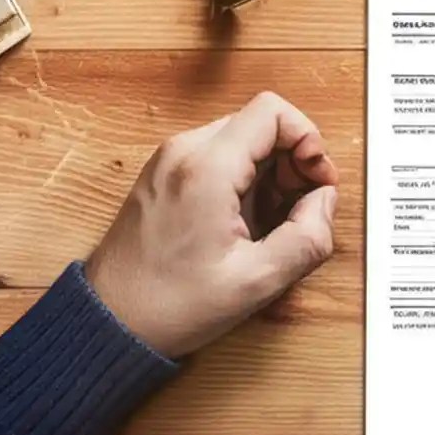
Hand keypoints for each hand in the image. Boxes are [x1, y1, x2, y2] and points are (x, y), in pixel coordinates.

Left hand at [85, 92, 339, 357]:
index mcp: (206, 168)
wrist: (109, 322)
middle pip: (259, 123)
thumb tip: (325, 201)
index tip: (319, 181)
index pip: (273, 112)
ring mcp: (169, 161)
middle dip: (294, 160)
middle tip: (303, 208)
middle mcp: (184, 152)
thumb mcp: (257, 281)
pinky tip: (247, 224)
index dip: (310, 140)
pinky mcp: (164, 176)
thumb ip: (308, 237)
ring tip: (274, 223)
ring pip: (241, 140)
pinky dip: (245, 181)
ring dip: (271, 173)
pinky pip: (218, 159)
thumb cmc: (171, 305)